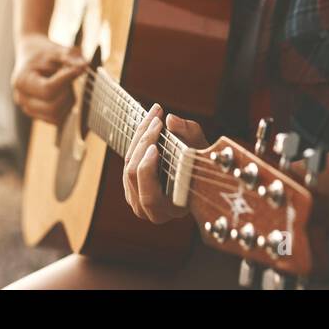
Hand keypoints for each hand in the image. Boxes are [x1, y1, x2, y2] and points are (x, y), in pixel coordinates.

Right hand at [11, 33, 88, 124]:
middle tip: (69, 75)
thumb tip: (84, 66)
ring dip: (68, 100)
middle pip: (53, 107)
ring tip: (65, 83)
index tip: (80, 68)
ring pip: (57, 117)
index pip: (48, 89)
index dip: (67, 80)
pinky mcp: (38, 116)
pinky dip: (66, 107)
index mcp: (22, 81)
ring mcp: (29, 110)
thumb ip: (70, 56)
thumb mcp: (56, 50)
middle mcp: (22, 99)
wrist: (31, 55)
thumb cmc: (43, 53)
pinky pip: (58, 120)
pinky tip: (64, 92)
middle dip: (67, 92)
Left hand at [123, 104, 208, 223]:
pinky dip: (136, 141)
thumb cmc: (200, 166)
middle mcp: (150, 212)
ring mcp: (136, 202)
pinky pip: (126, 163)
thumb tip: (171, 120)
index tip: (155, 147)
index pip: (149, 196)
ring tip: (154, 117)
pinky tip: (148, 126)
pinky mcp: (130, 189)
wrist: (194, 176)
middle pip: (134, 175)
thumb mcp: (201, 150)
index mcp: (169, 211)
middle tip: (157, 120)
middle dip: (144, 143)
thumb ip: (190, 133)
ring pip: (127, 167)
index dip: (148, 171)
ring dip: (140, 137)